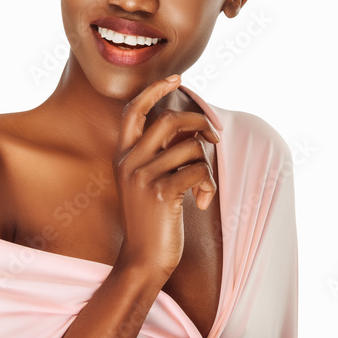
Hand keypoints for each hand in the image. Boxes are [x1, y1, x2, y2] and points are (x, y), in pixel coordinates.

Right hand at [113, 74, 219, 276]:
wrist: (143, 259)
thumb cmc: (151, 220)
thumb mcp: (146, 182)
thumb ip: (158, 154)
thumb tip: (191, 127)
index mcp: (122, 156)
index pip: (135, 110)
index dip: (156, 89)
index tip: (178, 78)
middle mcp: (128, 162)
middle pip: (169, 121)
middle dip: (199, 123)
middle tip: (215, 137)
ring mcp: (143, 176)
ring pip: (191, 148)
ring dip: (207, 166)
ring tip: (203, 189)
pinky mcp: (162, 192)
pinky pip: (198, 171)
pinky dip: (208, 185)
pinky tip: (201, 203)